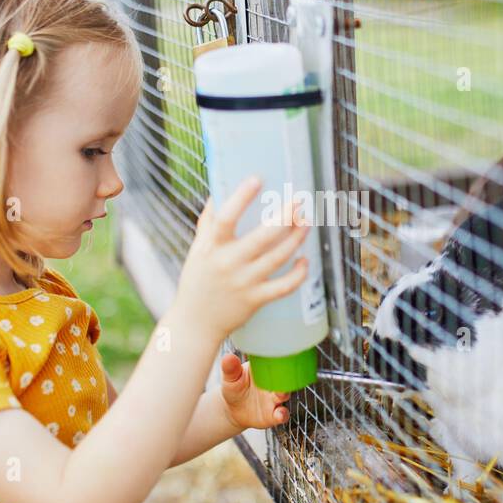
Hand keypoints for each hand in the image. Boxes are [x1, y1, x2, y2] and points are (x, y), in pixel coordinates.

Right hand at [174, 175, 311, 342]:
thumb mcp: (197, 250)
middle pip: (263, 236)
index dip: (241, 197)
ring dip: (297, 237)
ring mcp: (244, 282)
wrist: (195, 322)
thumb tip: (216, 194)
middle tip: (300, 201)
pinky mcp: (256, 300)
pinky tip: (305, 260)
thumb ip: (208, 223)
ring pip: (279, 257)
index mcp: (211, 247)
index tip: (257, 179)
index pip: (226, 218)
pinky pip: (284, 286)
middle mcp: (228, 263)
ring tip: (306, 222)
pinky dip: (298, 273)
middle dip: (285, 216)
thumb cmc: (197, 281)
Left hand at [218, 353, 290, 430]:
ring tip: (281, 394)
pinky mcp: (274, 414)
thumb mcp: (230, 378)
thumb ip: (231, 369)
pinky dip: (282, 415)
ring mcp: (275, 398)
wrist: (233, 409)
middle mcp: (274, 382)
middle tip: (283, 373)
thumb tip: (229, 357)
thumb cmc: (234, 387)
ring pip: (284, 394)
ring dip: (284, 393)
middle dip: (285, 374)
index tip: (277, 354)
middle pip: (284, 376)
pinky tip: (279, 415)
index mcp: (264, 368)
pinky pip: (282, 414)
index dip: (277, 356)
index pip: (273, 359)